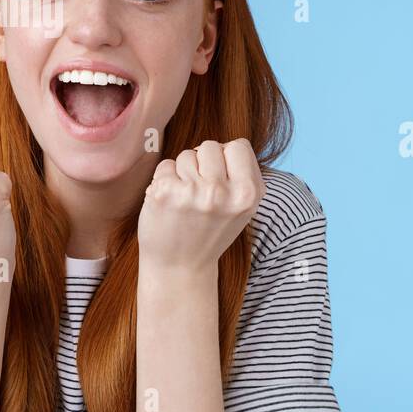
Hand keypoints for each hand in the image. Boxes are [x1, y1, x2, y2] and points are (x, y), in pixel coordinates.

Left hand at [138, 139, 264, 271]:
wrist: (180, 267)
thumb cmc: (210, 231)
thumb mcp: (241, 207)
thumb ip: (243, 175)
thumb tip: (229, 144)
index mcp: (248, 194)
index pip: (239, 145)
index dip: (227, 158)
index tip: (220, 179)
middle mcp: (223, 193)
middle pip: (211, 146)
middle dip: (203, 164)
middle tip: (200, 193)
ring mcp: (194, 193)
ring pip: (187, 154)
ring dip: (183, 172)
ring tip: (185, 200)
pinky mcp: (166, 192)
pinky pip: (165, 165)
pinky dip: (164, 180)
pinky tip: (169, 202)